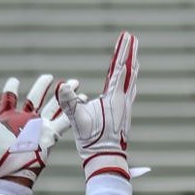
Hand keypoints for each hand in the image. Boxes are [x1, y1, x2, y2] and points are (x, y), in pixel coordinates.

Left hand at [0, 74, 75, 186]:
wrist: (8, 170)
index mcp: (7, 117)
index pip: (9, 99)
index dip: (11, 90)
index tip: (14, 81)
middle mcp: (24, 121)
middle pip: (35, 99)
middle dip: (42, 87)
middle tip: (49, 77)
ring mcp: (38, 127)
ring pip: (53, 106)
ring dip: (63, 95)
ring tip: (73, 83)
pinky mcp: (50, 134)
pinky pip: (64, 119)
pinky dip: (73, 109)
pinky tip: (82, 98)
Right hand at [57, 32, 139, 180]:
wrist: (106, 158)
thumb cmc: (92, 140)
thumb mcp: (77, 120)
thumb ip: (69, 102)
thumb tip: (61, 86)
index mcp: (114, 98)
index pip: (118, 69)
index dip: (122, 52)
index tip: (126, 37)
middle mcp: (124, 99)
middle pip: (128, 70)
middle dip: (129, 52)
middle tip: (133, 37)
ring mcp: (126, 105)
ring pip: (131, 79)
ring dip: (132, 63)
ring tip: (134, 52)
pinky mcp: (125, 111)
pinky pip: (130, 88)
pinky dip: (131, 77)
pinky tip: (132, 78)